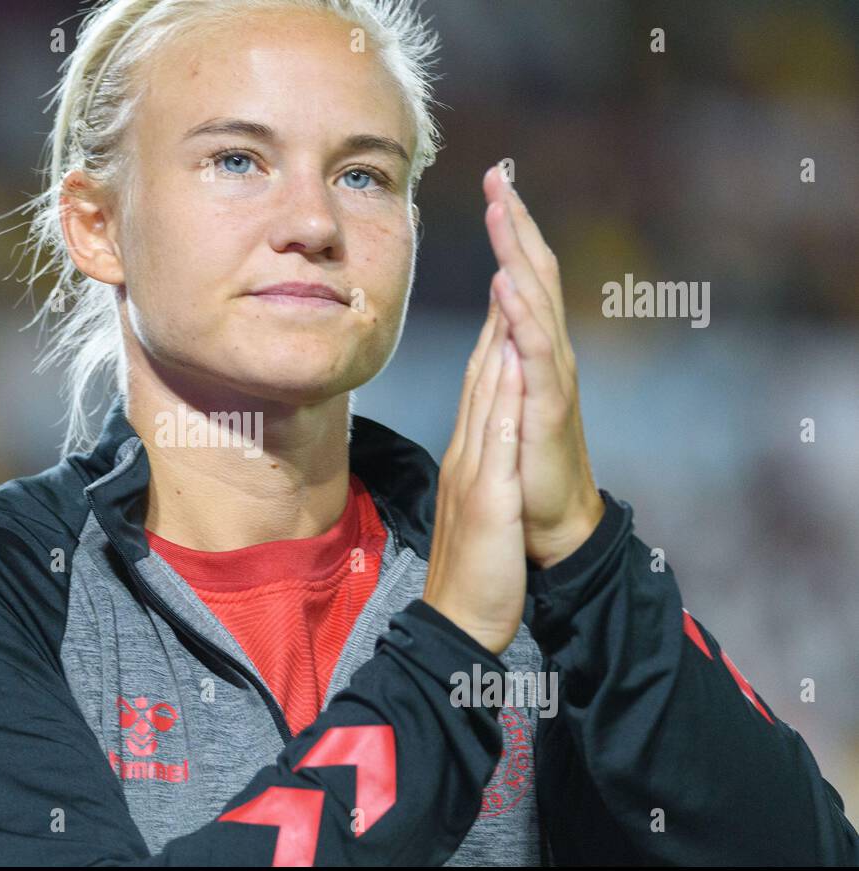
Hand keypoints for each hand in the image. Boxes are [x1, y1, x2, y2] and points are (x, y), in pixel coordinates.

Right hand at [423, 293, 525, 656]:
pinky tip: (509, 354)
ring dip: (496, 327)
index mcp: (470, 449)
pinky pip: (494, 431)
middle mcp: (467, 448)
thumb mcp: (480, 504)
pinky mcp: (485, 493)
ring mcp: (473, 467)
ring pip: (484, 386)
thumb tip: (489, 425)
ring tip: (506, 268)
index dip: (497, 318)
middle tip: (507, 238)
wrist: (460, 620)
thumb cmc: (476, 567)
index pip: (484, 374)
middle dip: (496, 298)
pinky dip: (499, 389)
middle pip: (481, 363)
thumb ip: (482, 461)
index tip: (509, 266)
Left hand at [482, 166, 603, 568]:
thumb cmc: (528, 463)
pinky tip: (506, 286)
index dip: (507, 233)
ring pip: (535, 301)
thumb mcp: (506, 397)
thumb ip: (502, 351)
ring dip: (517, 254)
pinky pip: (534, 353)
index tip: (492, 186)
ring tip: (502, 210)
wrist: (552, 522)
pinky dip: (521, 316)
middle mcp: (546, 354)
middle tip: (499, 175)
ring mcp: (550, 377)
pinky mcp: (548, 405)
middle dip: (514, 224)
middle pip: (531, 274)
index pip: (518, 277)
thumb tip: (496, 301)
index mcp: (530, 350)